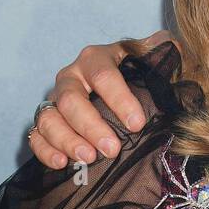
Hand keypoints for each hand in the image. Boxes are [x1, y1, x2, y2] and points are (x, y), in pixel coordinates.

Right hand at [28, 30, 175, 167]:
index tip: (137, 124)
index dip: (119, 100)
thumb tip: (172, 44)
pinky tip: (61, 164)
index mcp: (96, 59)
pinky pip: (36, 135)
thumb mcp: (151, 63)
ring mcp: (54, 99)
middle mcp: (71, 77)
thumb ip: (161, 55)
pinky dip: (44, 150)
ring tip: (88, 159)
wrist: (118, 92)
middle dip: (90, 125)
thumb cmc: (137, 78)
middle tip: (112, 149)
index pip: (103, 75)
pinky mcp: (45, 122)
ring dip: (66, 140)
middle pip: (71, 99)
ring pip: (49, 117)